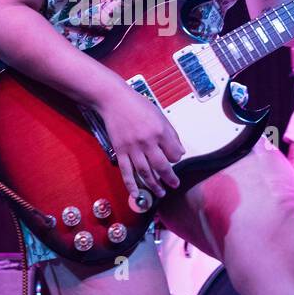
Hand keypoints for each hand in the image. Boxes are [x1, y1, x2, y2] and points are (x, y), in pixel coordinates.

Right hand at [94, 84, 184, 202]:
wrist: (114, 100)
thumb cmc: (137, 105)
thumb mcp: (159, 115)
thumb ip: (171, 134)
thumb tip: (179, 151)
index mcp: (159, 131)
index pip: (174, 153)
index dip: (176, 157)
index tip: (174, 158)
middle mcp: (147, 141)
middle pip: (161, 166)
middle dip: (169, 178)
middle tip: (174, 185)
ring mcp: (132, 148)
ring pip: (145, 172)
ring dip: (153, 185)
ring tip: (160, 193)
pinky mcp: (120, 151)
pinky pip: (126, 171)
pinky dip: (131, 184)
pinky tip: (137, 194)